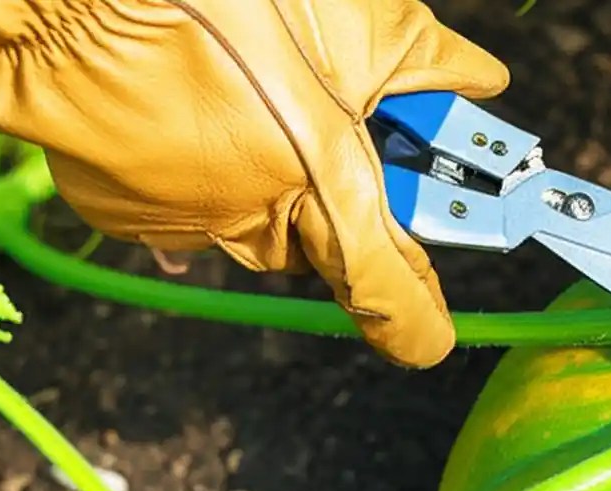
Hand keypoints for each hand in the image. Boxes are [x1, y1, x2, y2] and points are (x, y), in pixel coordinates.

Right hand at [0, 0, 507, 366]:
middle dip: (338, 207)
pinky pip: (183, 211)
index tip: (432, 336)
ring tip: (250, 99)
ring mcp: (187, 223)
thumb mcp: (354, 21)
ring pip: (252, 224)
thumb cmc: (224, 0)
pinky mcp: (126, 211)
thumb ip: (429, 62)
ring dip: (267, 181)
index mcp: (327, 190)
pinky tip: (195, 118)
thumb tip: (484, 79)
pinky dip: (201, 173)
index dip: (418, 324)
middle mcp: (257, 225)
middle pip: (321, 248)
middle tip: (335, 135)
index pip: (388, 297)